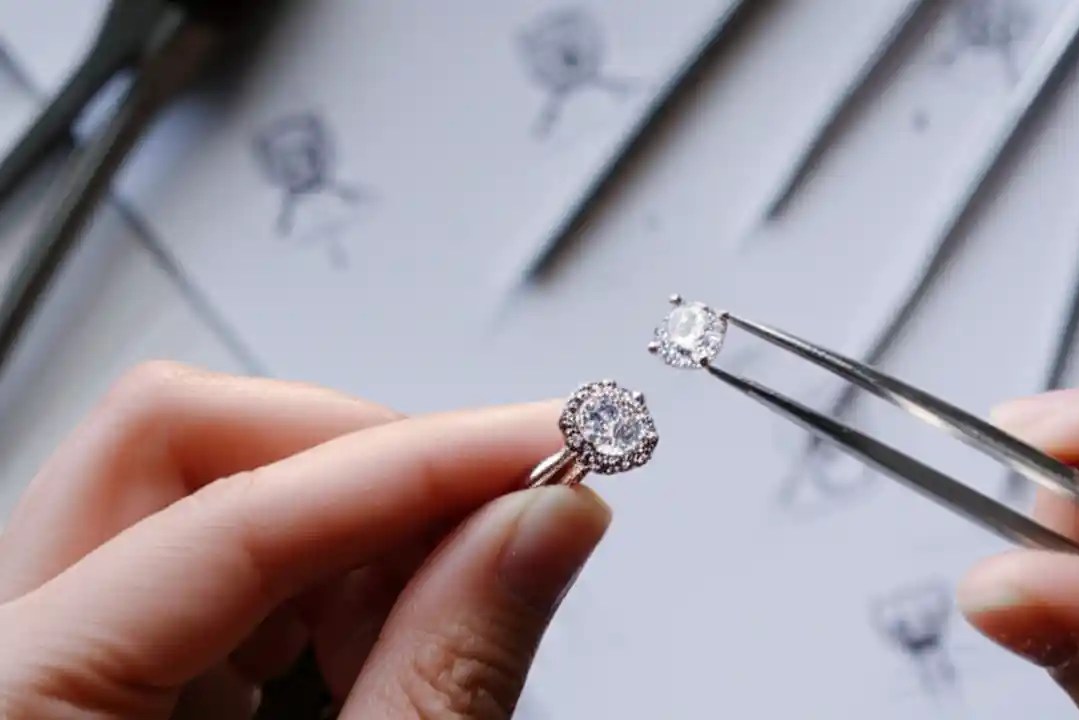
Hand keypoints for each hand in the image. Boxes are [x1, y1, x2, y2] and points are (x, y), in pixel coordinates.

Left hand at [0, 362, 609, 717]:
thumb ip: (448, 672)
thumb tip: (546, 523)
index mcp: (15, 705)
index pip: (234, 507)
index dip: (420, 460)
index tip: (551, 441)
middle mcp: (2, 662)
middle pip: (175, 437)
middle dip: (366, 466)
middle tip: (494, 514)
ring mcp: (39, 662)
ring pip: (184, 483)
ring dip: (349, 528)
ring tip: (435, 617)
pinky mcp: (89, 677)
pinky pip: (195, 559)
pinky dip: (315, 581)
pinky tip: (373, 647)